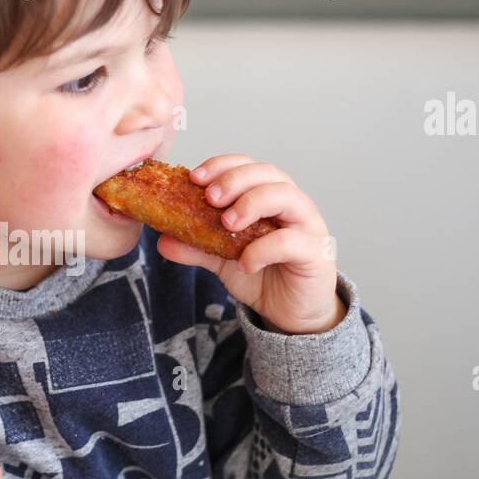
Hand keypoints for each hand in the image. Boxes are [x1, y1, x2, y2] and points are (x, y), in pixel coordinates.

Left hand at [156, 154, 343, 334]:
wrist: (291, 313)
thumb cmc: (264, 275)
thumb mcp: (222, 260)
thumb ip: (196, 247)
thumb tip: (163, 240)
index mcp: (268, 196)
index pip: (246, 165)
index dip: (222, 166)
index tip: (195, 178)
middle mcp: (291, 203)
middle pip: (267, 173)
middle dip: (235, 180)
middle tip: (210, 199)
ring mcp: (308, 224)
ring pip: (285, 196)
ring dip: (251, 204)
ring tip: (227, 225)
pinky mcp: (316, 251)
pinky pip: (290, 241)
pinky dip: (263, 249)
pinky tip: (245, 263)